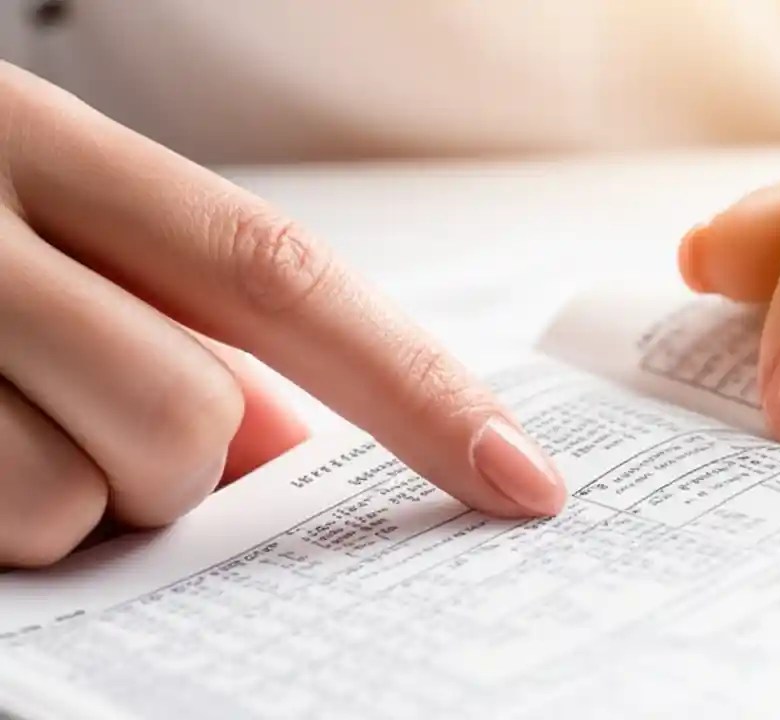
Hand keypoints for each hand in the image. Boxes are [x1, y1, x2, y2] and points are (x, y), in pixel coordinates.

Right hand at [0, 64, 564, 566]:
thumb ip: (184, 312)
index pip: (280, 274)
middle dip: (201, 461)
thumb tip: (288, 443)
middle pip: (196, 408)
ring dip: (102, 496)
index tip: (517, 470)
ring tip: (38, 428)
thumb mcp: (56, 224)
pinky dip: (26, 526)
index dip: (415, 384)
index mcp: (54, 153)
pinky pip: (13, 533)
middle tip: (137, 436)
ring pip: (98, 489)